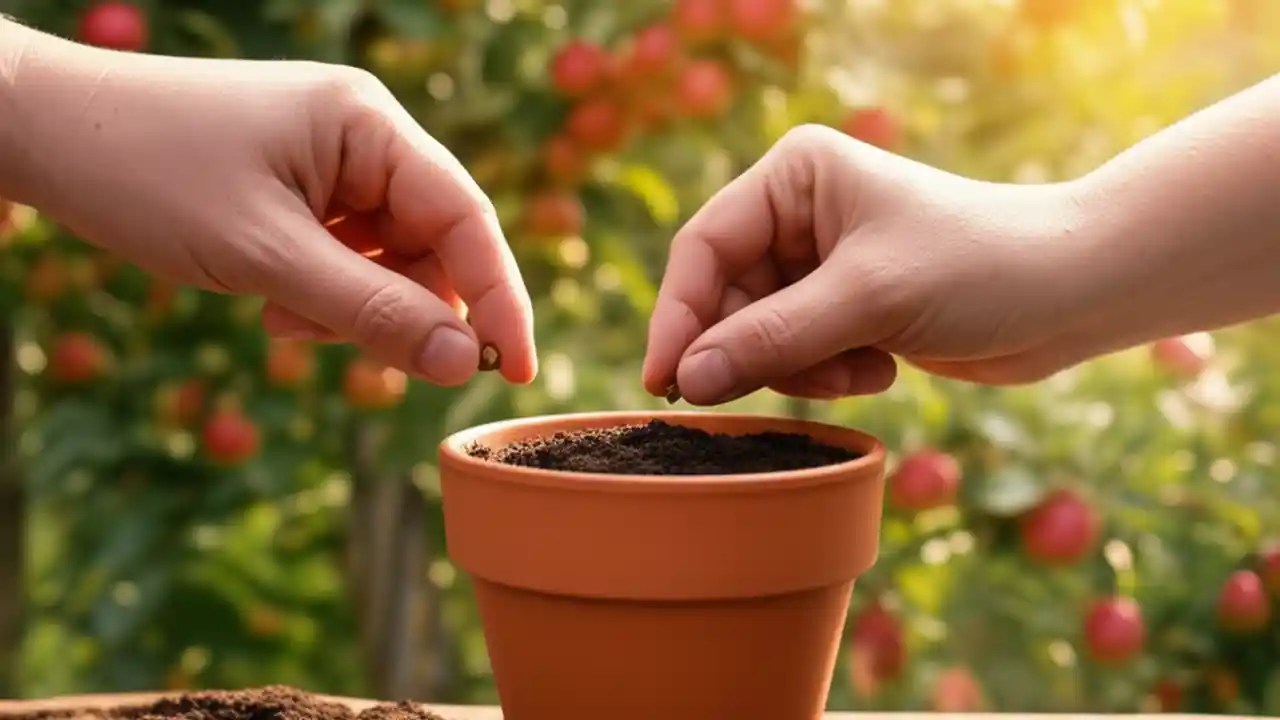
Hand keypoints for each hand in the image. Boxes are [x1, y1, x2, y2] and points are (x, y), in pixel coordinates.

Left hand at [1, 23, 534, 385]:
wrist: (47, 132)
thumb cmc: (150, 174)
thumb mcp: (266, 257)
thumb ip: (370, 311)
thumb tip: (460, 362)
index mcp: (369, 125)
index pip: (465, 218)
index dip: (499, 297)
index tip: (514, 370)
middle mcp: (364, 138)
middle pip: (429, 245)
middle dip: (398, 309)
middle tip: (354, 351)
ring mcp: (332, 163)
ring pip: (387, 262)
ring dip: (350, 308)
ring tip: (281, 318)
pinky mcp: (303, 189)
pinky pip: (347, 258)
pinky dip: (321, 294)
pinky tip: (272, 304)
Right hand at [643, 124, 1092, 404]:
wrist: (1072, 293)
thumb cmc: (979, 266)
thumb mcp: (867, 299)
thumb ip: (771, 340)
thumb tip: (687, 380)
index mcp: (794, 176)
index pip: (705, 248)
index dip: (680, 317)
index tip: (665, 382)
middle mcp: (798, 213)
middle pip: (726, 299)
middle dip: (758, 350)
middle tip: (786, 385)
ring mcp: (819, 263)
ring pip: (758, 337)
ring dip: (802, 368)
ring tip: (862, 368)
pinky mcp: (843, 308)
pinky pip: (796, 356)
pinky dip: (829, 375)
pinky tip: (882, 368)